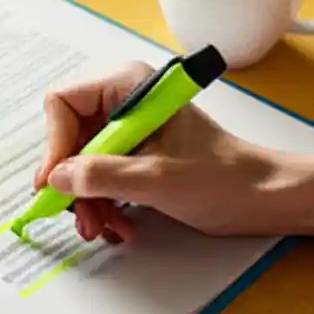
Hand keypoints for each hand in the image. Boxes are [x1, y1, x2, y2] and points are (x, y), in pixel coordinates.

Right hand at [36, 62, 290, 241]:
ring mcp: (128, 128)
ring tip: (102, 227)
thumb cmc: (221, 177)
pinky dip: (103, 201)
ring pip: (81, 162)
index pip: (63, 103)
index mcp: (129, 86)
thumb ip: (101, 175)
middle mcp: (124, 101)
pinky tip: (118, 222)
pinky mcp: (135, 153)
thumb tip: (57, 178)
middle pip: (69, 137)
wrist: (258, 196)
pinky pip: (99, 175)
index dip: (54, 145)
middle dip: (73, 182)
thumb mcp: (154, 179)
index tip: (55, 183)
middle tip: (80, 216)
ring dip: (87, 199)